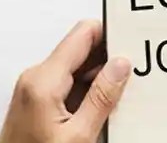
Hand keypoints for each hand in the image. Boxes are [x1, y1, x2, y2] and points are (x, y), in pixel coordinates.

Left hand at [0, 20, 131, 142]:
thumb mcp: (79, 136)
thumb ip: (102, 97)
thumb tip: (120, 65)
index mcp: (43, 81)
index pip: (83, 34)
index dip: (110, 33)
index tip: (131, 41)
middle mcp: (35, 79)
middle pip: (80, 50)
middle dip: (108, 60)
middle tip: (132, 73)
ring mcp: (34, 90)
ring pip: (76, 68)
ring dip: (99, 78)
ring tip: (119, 96)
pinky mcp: (36, 102)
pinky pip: (67, 85)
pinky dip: (87, 92)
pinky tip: (101, 109)